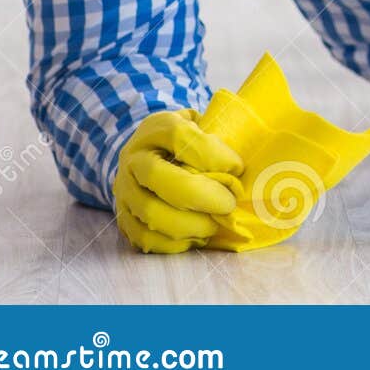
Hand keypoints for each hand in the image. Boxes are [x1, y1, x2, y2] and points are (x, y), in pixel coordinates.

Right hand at [114, 110, 243, 254]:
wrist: (146, 153)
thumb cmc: (187, 140)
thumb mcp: (201, 125)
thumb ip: (219, 137)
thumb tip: (247, 163)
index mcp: (156, 128)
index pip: (181, 138)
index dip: (213, 155)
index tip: (238, 167)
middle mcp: (133, 158)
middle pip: (160, 178)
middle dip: (202, 196)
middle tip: (229, 204)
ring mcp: (123, 190)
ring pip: (151, 213)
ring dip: (190, 224)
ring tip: (215, 224)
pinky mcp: (122, 218)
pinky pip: (145, 238)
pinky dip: (175, 243)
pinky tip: (197, 236)